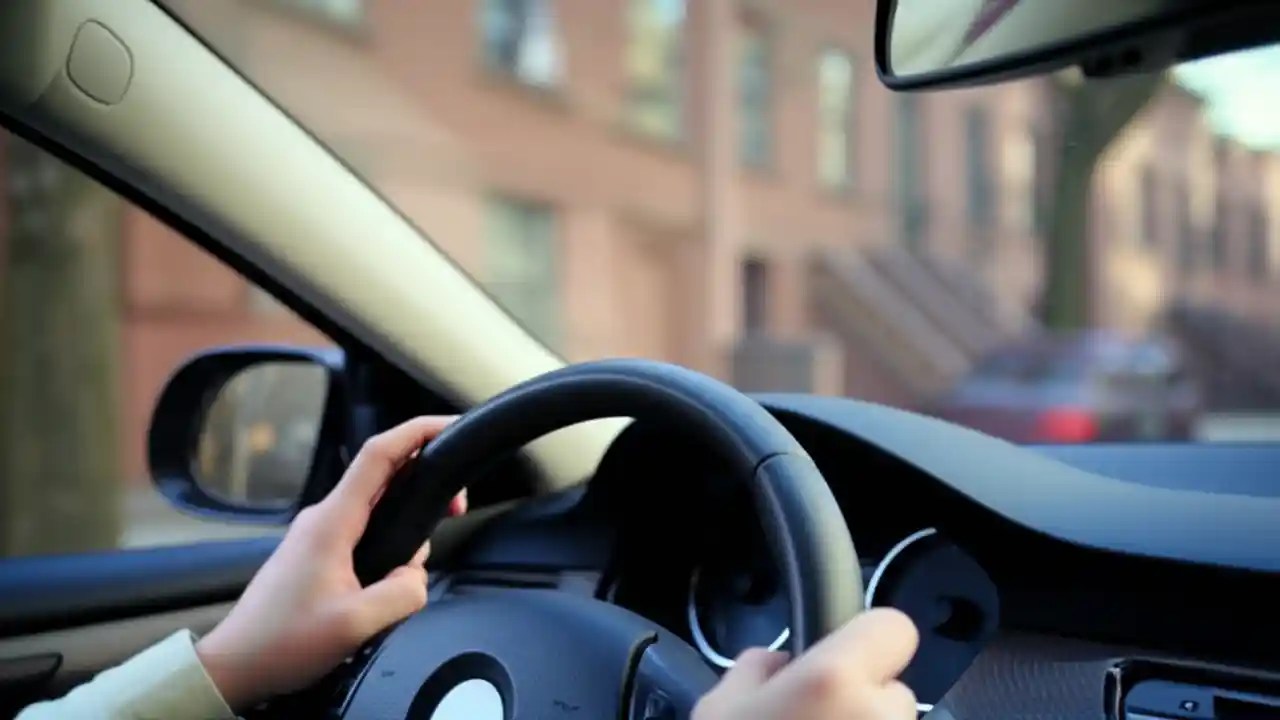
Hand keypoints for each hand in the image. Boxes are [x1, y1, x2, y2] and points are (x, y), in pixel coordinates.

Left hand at [195, 416, 465, 710]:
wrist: (236, 666)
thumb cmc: (281, 643)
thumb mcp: (356, 623)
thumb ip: (403, 592)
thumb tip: (417, 576)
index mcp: (332, 522)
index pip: (379, 455)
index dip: (418, 431)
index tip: (449, 426)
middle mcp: (324, 519)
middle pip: (386, 477)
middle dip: (426, 486)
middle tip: (455, 509)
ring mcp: (319, 535)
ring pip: (380, 511)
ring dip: (407, 531)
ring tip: (409, 573)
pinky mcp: (319, 554)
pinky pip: (366, 534)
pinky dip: (389, 547)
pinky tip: (389, 582)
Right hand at [693, 608, 919, 719]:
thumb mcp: (717, 709)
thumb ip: (757, 669)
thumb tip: (779, 664)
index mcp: (834, 680)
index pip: (894, 627)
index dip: (868, 639)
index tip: (840, 658)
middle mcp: (882, 716)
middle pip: (892, 690)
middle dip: (862, 701)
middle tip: (813, 719)